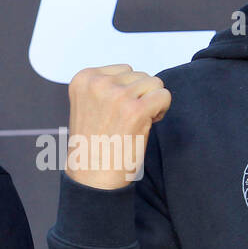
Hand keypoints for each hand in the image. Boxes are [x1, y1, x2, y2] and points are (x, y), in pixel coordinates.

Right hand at [66, 64, 171, 189]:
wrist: (93, 178)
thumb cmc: (94, 146)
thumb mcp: (89, 105)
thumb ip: (107, 87)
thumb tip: (137, 77)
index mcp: (83, 79)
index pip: (123, 70)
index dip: (127, 92)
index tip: (115, 113)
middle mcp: (98, 84)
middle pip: (140, 74)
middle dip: (140, 96)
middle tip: (126, 121)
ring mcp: (117, 95)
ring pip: (154, 83)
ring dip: (151, 102)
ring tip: (135, 123)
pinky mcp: (135, 110)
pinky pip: (164, 95)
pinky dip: (162, 110)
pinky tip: (148, 124)